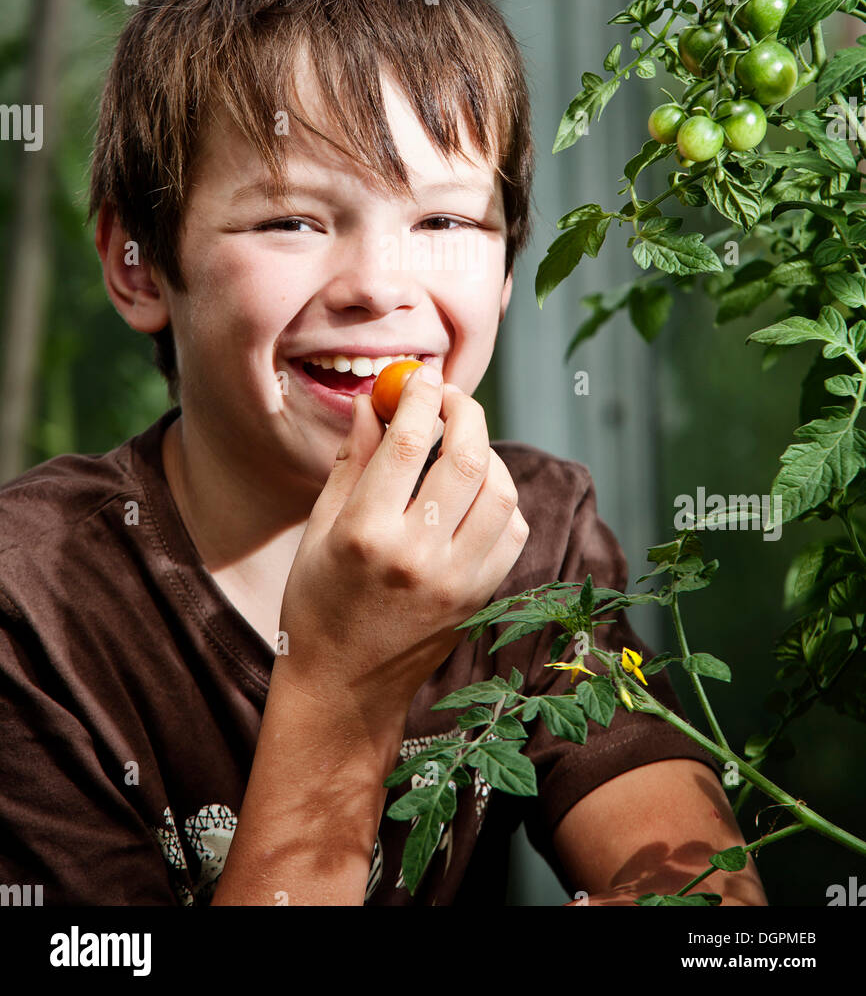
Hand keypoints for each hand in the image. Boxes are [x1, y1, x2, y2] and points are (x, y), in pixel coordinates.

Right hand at [276, 367, 529, 723]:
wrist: (344, 688)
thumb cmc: (317, 603)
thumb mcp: (319, 528)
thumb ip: (353, 460)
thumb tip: (376, 402)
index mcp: (366, 534)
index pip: (407, 442)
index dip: (419, 397)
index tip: (420, 376)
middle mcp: (417, 556)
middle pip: (465, 458)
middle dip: (463, 412)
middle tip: (449, 397)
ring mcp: (457, 581)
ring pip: (499, 490)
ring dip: (486, 453)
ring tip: (461, 444)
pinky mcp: (480, 598)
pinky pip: (511, 529)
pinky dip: (501, 498)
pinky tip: (475, 492)